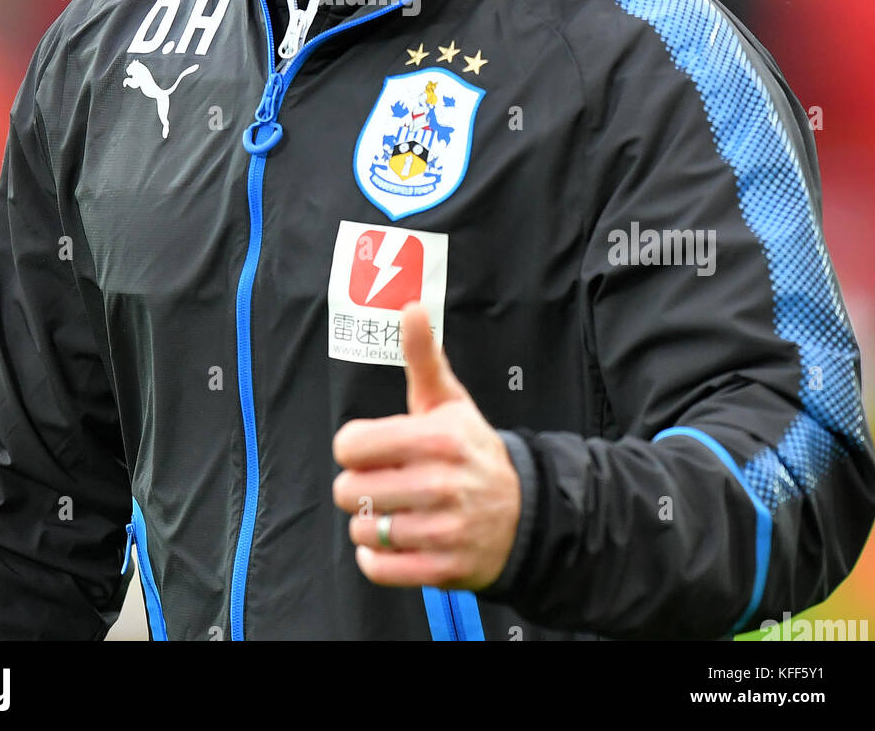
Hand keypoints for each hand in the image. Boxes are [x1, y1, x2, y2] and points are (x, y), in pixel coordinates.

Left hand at [331, 301, 521, 589]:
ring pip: (363, 531)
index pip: (351, 445)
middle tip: (381, 482)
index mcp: (436, 438)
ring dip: (368, 523)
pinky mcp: (444, 568)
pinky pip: (379, 569)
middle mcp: (440, 484)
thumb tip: (410, 308)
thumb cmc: (473, 450)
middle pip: (350, 490)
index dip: (353, 447)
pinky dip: (376, 558)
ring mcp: (443, 529)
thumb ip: (424, 357)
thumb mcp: (450, 402)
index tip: (370, 449)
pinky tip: (391, 541)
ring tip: (391, 511)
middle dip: (358, 486)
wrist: (527, 511)